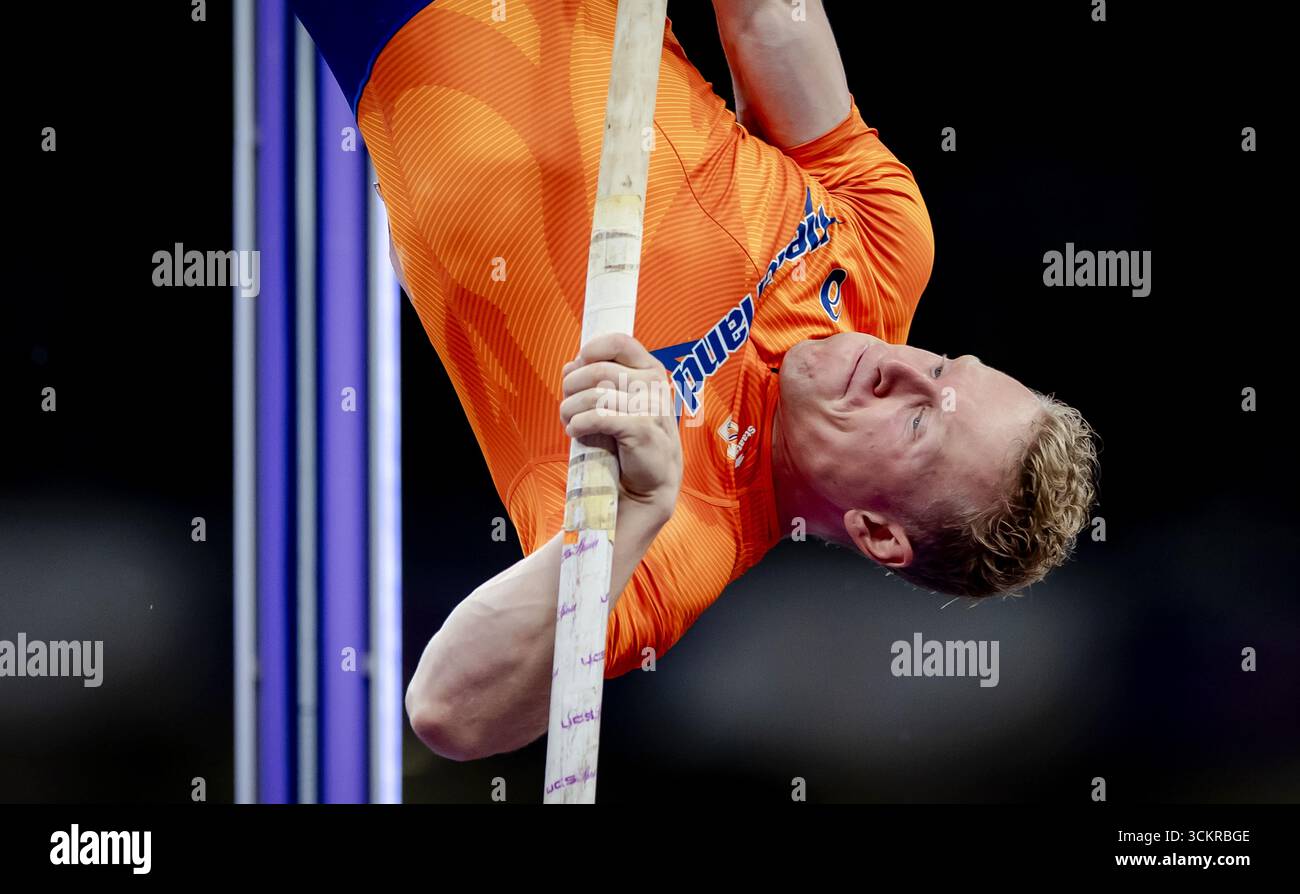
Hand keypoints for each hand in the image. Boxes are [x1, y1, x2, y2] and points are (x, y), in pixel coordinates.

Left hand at [559, 333, 682, 513]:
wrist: (650, 481)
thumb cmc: (630, 438)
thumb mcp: (618, 402)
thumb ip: (598, 380)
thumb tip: (569, 366)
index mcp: (650, 369)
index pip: (618, 342)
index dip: (590, 352)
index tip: (576, 369)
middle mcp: (653, 384)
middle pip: (597, 369)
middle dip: (571, 387)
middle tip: (566, 405)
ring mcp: (650, 406)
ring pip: (594, 395)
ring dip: (570, 409)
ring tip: (568, 421)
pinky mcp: (641, 429)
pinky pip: (597, 417)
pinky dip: (578, 424)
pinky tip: (575, 431)